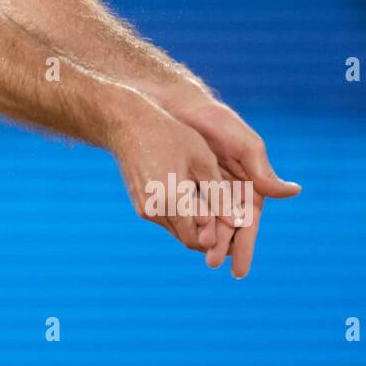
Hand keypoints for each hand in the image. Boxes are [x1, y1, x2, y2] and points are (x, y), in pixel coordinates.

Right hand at [107, 86, 244, 263]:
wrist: (128, 125)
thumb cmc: (169, 136)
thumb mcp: (202, 161)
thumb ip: (218, 194)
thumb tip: (236, 222)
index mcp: (172, 201)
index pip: (199, 240)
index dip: (219, 239)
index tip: (233, 227)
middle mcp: (154, 211)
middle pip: (188, 238)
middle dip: (208, 234)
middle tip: (227, 219)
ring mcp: (144, 209)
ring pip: (176, 229)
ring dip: (194, 224)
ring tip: (211, 203)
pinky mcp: (140, 203)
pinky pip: (165, 218)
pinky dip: (181, 214)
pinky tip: (191, 194)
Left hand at [144, 79, 301, 277]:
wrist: (182, 108)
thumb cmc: (219, 123)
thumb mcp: (245, 146)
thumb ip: (263, 172)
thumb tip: (295, 192)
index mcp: (247, 190)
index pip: (247, 226)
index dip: (244, 247)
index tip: (239, 270)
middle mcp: (226, 196)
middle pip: (226, 230)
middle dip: (221, 247)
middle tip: (212, 263)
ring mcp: (202, 193)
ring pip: (205, 223)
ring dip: (202, 239)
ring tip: (198, 253)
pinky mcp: (180, 188)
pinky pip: (185, 211)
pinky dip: (184, 223)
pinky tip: (179, 234)